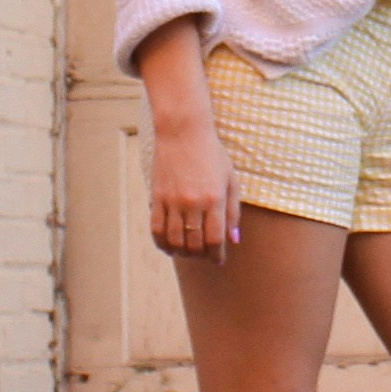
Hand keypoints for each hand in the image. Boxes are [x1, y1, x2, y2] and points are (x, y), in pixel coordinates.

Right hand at [133, 19, 237, 254]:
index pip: (215, 239)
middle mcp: (193, 202)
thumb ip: (233, 211)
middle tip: (204, 254)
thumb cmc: (212, 155)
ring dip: (182, 252)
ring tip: (188, 251)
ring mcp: (173, 200)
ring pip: (175, 240)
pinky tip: (169, 246)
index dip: (217, 255)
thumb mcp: (231, 180)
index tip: (219, 259)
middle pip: (194, 244)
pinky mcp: (157, 197)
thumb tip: (234, 240)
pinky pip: (156, 229)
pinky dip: (162, 243)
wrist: (183, 132)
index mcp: (214, 198)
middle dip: (201, 255)